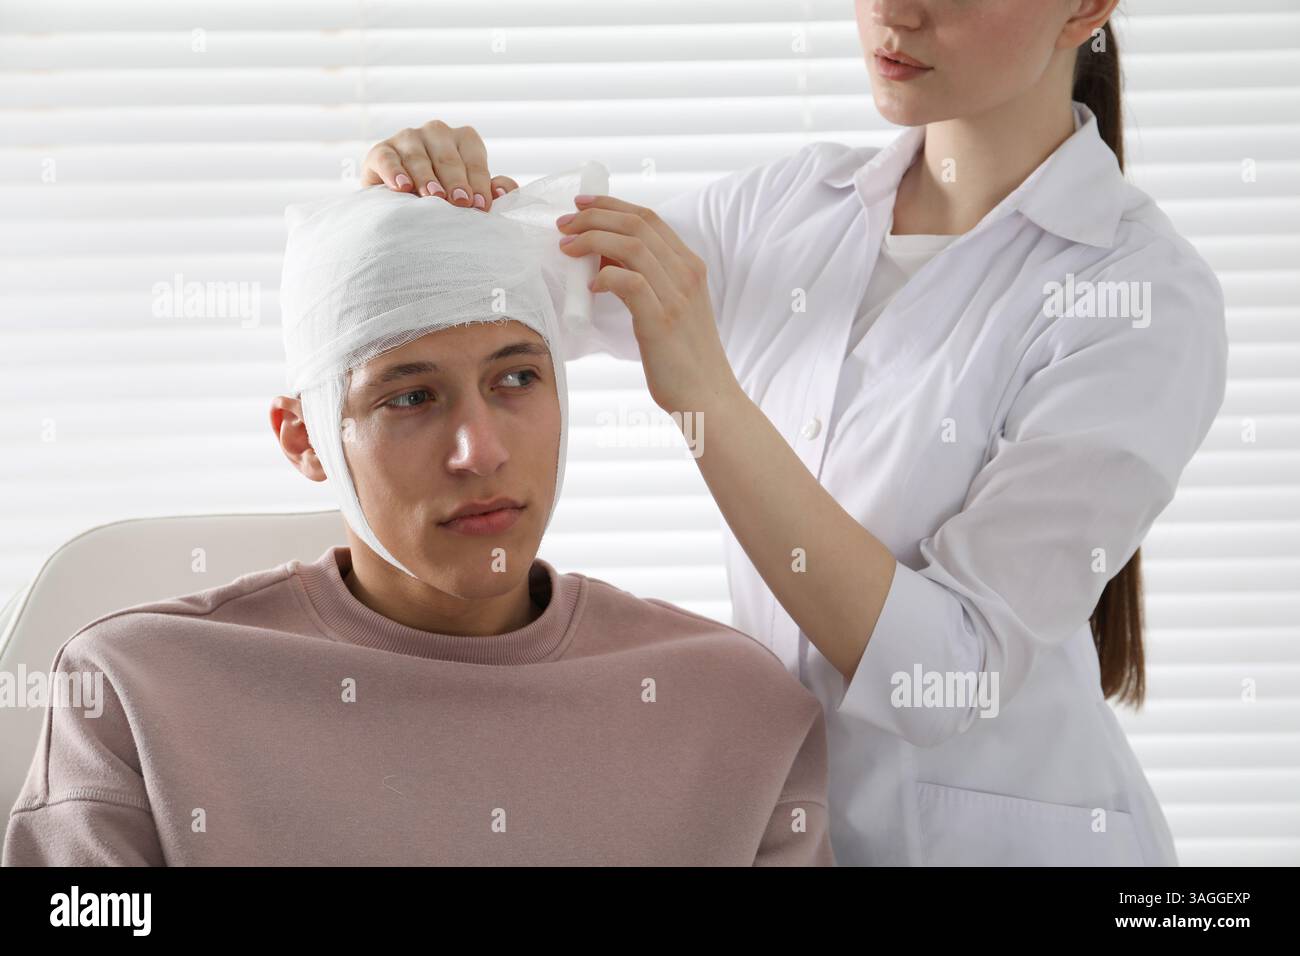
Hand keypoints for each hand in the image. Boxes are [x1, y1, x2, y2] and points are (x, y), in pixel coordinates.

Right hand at [360, 121, 518, 209]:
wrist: (399, 204)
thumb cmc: (444, 197)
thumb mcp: (469, 194)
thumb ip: (491, 191)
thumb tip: (504, 191)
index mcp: (463, 139)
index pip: (474, 158)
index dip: (479, 182)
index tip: (481, 206)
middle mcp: (436, 133)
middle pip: (448, 156)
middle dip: (456, 180)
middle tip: (461, 202)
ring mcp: (407, 138)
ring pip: (418, 155)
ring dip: (426, 177)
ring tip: (433, 197)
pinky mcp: (381, 151)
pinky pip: (387, 158)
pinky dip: (395, 172)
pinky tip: (402, 187)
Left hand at [555, 195, 738, 415]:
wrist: (707, 396)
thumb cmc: (683, 358)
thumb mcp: (671, 309)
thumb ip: (647, 280)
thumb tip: (604, 257)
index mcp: (691, 266)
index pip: (649, 217)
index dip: (611, 205)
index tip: (581, 206)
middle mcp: (687, 273)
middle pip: (636, 223)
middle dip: (594, 216)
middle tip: (564, 225)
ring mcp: (676, 295)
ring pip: (630, 245)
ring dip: (591, 240)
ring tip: (566, 248)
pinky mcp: (661, 320)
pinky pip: (628, 281)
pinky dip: (604, 276)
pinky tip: (590, 287)